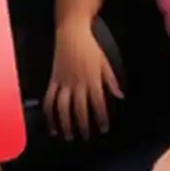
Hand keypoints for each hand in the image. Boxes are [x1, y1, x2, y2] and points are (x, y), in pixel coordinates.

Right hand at [44, 21, 123, 139]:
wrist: (71, 33)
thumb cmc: (91, 48)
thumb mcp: (105, 62)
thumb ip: (111, 81)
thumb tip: (120, 96)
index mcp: (92, 79)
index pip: (98, 103)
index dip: (101, 117)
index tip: (104, 128)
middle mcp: (77, 83)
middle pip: (79, 109)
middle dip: (83, 125)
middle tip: (87, 137)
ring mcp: (63, 82)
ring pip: (62, 108)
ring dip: (65, 124)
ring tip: (69, 136)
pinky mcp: (52, 80)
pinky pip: (49, 100)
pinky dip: (49, 114)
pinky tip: (51, 126)